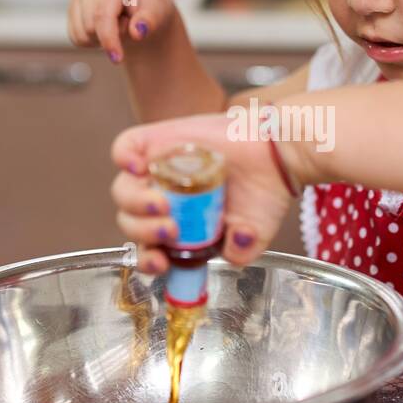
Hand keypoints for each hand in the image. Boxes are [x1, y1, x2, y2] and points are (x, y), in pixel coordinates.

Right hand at [67, 0, 178, 62]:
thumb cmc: (151, 6)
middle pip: (89, 27)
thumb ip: (150, 20)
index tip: (117, 59)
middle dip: (110, 37)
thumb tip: (137, 32)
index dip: (109, 39)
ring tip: (118, 25)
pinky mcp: (72, 10)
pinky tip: (106, 29)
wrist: (141, 4)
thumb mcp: (158, 11)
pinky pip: (76, 38)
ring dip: (101, 40)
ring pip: (80, 35)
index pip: (102, 14)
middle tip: (127, 24)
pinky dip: (92, 41)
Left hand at [110, 113, 295, 273]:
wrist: (279, 149)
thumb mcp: (257, 232)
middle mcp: (163, 200)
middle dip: (144, 231)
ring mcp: (158, 170)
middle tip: (171, 229)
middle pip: (130, 220)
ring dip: (135, 203)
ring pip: (123, 189)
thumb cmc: (265, 189)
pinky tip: (138, 167)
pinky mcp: (159, 141)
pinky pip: (124, 147)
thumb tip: (230, 251)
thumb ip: (243, 250)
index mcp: (180, 227)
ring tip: (162, 205)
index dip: (147, 259)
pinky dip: (124, 156)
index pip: (147, 248)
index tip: (161, 262)